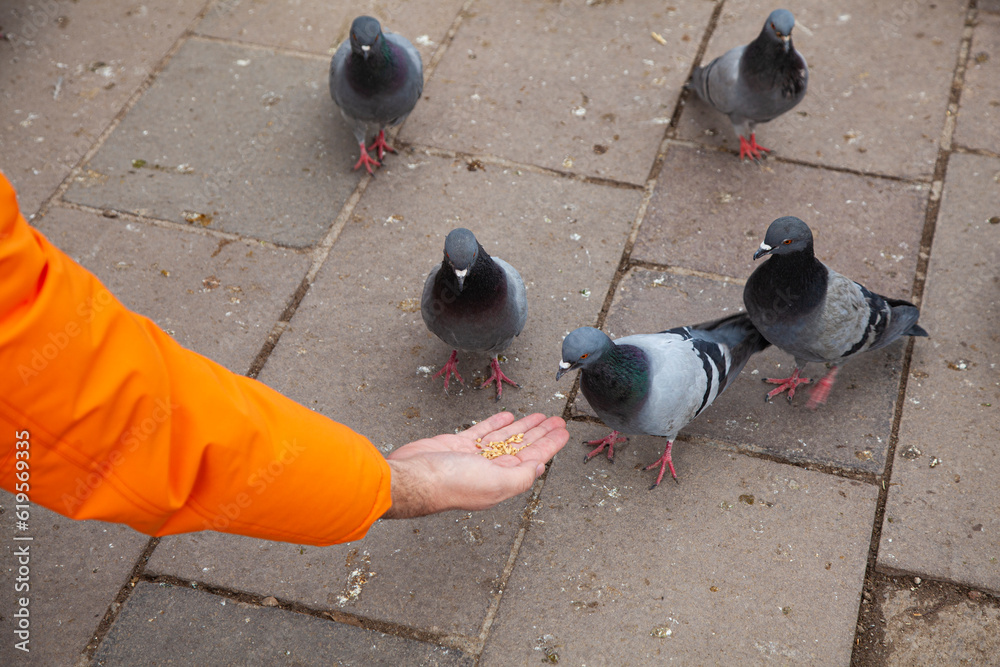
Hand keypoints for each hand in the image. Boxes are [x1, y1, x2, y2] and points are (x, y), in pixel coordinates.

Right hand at [381, 412, 568, 518]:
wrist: (415, 476)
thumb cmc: (453, 483)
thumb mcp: (496, 483)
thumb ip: (521, 475)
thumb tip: (540, 467)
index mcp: (503, 480)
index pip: (533, 459)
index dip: (550, 444)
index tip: (563, 432)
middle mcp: (491, 469)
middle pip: (523, 447)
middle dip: (541, 433)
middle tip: (557, 420)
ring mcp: (474, 457)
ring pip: (505, 438)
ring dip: (523, 426)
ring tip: (539, 416)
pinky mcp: (458, 445)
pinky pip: (482, 432)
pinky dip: (496, 423)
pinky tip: (508, 416)